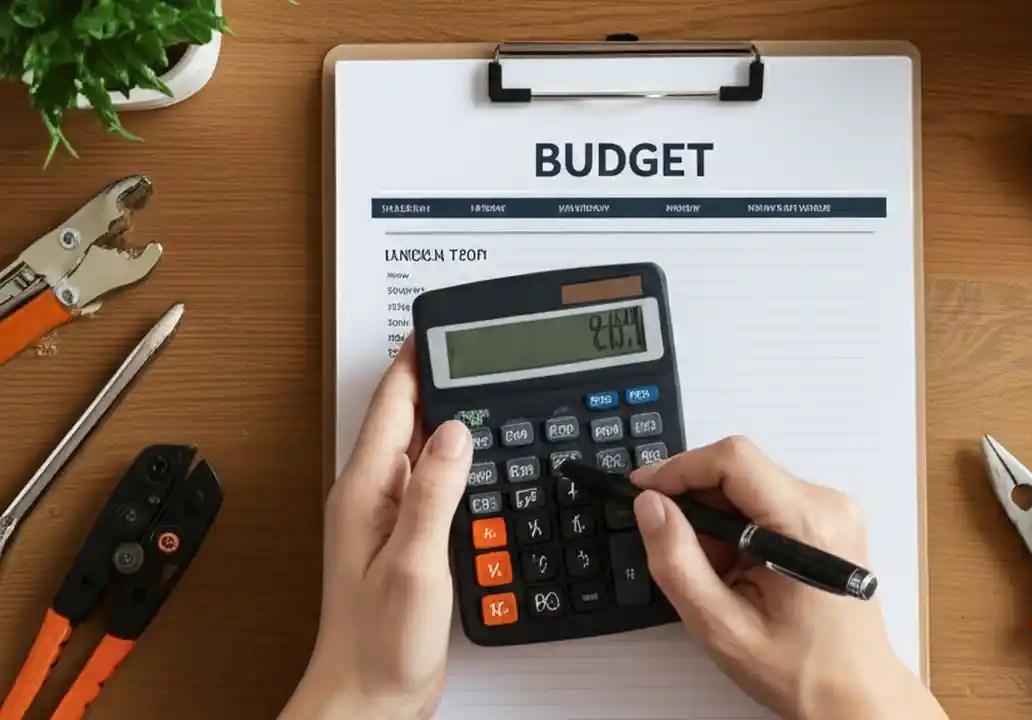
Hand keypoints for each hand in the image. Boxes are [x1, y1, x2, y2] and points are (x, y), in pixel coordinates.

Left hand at [281, 341, 471, 719]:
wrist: (369, 698)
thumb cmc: (379, 643)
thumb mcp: (412, 562)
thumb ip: (431, 492)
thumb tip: (454, 429)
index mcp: (365, 489)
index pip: (392, 405)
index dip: (416, 361)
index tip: (440, 327)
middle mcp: (371, 494)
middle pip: (405, 417)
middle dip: (436, 377)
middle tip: (474, 348)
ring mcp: (387, 515)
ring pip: (419, 446)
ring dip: (446, 415)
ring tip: (482, 387)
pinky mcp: (405, 537)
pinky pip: (430, 479)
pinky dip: (454, 457)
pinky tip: (478, 457)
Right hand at [630, 437, 946, 719]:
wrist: (856, 695)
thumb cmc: (802, 671)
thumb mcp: (722, 627)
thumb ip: (678, 562)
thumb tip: (651, 507)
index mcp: (807, 526)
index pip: (734, 460)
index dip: (680, 467)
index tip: (643, 489)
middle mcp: (828, 506)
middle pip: (741, 469)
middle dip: (698, 503)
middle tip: (682, 553)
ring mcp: (833, 510)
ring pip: (751, 484)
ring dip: (718, 518)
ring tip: (717, 574)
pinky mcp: (829, 520)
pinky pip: (769, 500)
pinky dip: (740, 526)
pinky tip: (739, 570)